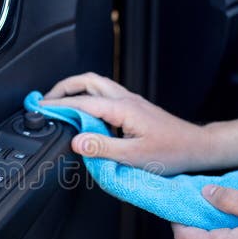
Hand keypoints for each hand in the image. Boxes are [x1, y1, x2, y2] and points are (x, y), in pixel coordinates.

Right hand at [41, 73, 237, 174]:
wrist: (196, 147)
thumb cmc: (172, 152)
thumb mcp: (135, 157)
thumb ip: (102, 148)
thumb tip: (76, 141)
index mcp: (123, 108)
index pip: (82, 102)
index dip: (58, 105)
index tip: (41, 109)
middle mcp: (125, 99)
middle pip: (87, 81)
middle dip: (63, 88)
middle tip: (46, 101)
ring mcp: (130, 101)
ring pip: (96, 84)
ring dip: (75, 90)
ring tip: (59, 104)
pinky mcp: (133, 108)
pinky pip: (104, 95)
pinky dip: (87, 98)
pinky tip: (83, 114)